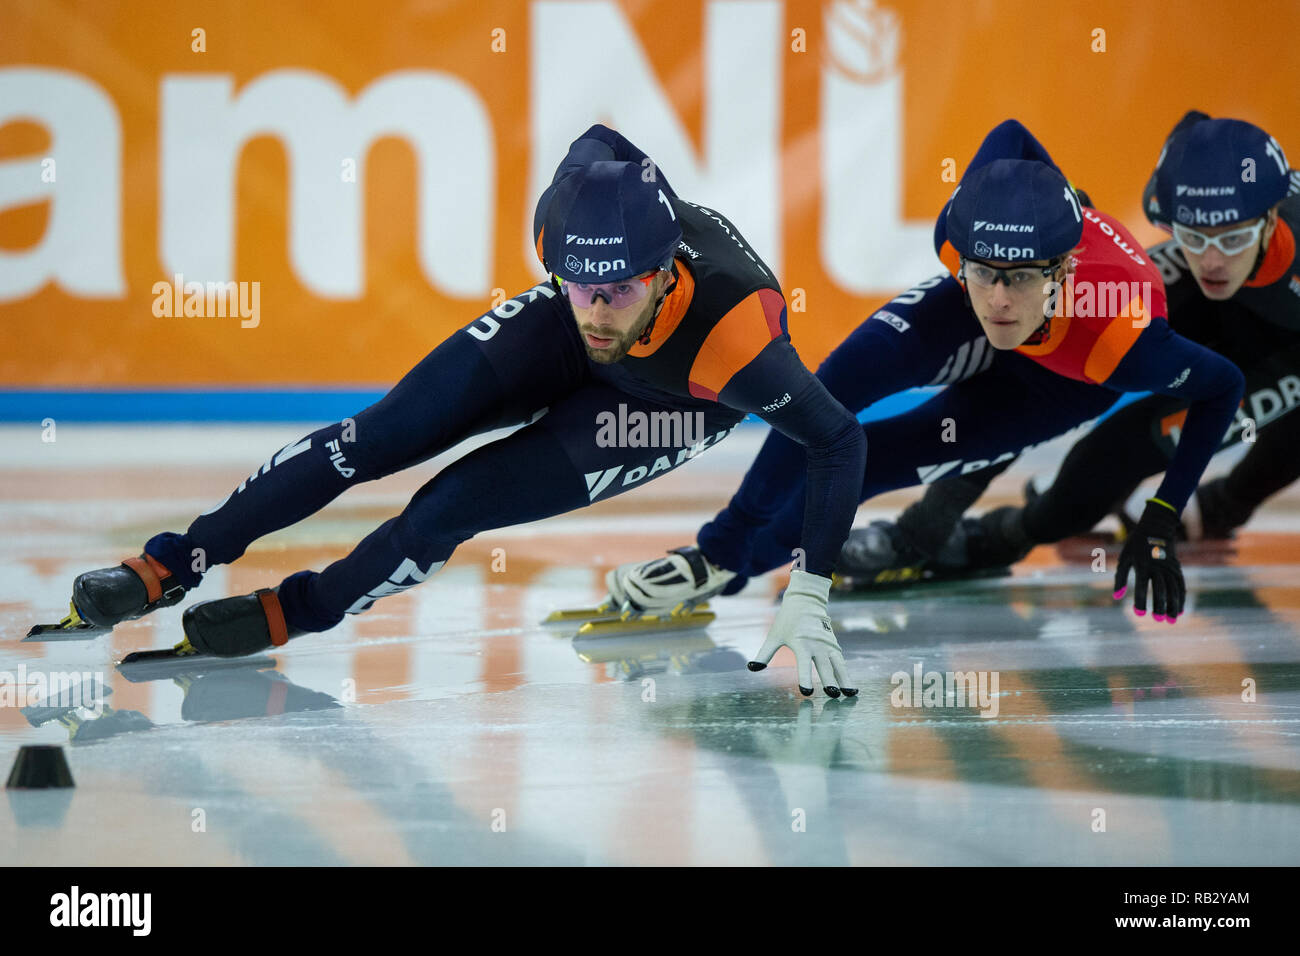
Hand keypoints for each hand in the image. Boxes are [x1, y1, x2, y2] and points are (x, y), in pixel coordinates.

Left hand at [749, 570, 856, 696]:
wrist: (806, 600)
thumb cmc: (787, 620)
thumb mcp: (774, 636)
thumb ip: (764, 654)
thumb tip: (752, 668)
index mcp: (801, 644)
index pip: (804, 665)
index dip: (805, 679)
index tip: (807, 692)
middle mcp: (817, 645)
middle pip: (824, 666)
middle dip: (830, 681)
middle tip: (834, 695)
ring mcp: (828, 645)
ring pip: (838, 665)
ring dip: (844, 680)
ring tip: (850, 694)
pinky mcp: (834, 645)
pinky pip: (841, 662)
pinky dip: (846, 674)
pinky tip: (850, 688)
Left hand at [1114, 499, 1185, 621]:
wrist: (1156, 527)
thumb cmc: (1135, 546)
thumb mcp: (1124, 558)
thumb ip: (1119, 578)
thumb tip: (1116, 598)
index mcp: (1142, 564)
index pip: (1142, 585)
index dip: (1141, 600)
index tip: (1139, 614)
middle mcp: (1158, 566)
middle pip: (1161, 589)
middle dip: (1160, 605)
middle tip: (1158, 620)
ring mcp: (1170, 567)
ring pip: (1174, 589)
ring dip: (1174, 605)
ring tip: (1171, 621)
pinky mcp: (1177, 568)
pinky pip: (1181, 585)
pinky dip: (1181, 598)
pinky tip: (1180, 611)